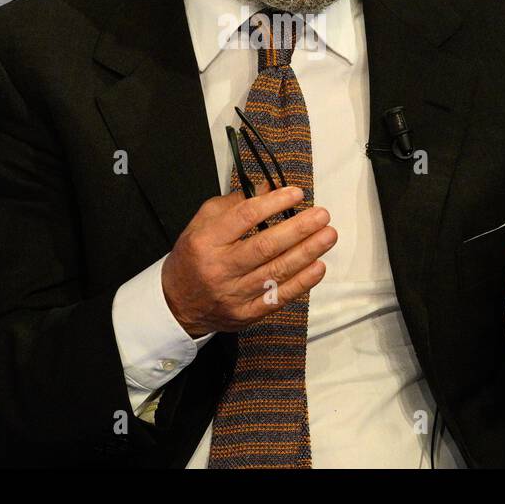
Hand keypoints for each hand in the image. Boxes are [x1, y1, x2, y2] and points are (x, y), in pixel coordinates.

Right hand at [161, 183, 336, 336]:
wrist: (176, 303)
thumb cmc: (194, 257)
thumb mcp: (202, 223)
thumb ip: (234, 204)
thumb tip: (270, 189)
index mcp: (207, 241)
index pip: (244, 217)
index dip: (274, 203)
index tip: (296, 193)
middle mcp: (220, 268)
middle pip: (265, 246)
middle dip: (299, 229)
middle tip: (321, 215)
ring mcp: (233, 294)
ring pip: (276, 272)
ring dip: (307, 252)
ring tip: (328, 236)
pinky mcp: (245, 314)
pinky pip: (278, 297)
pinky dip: (302, 283)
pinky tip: (318, 267)